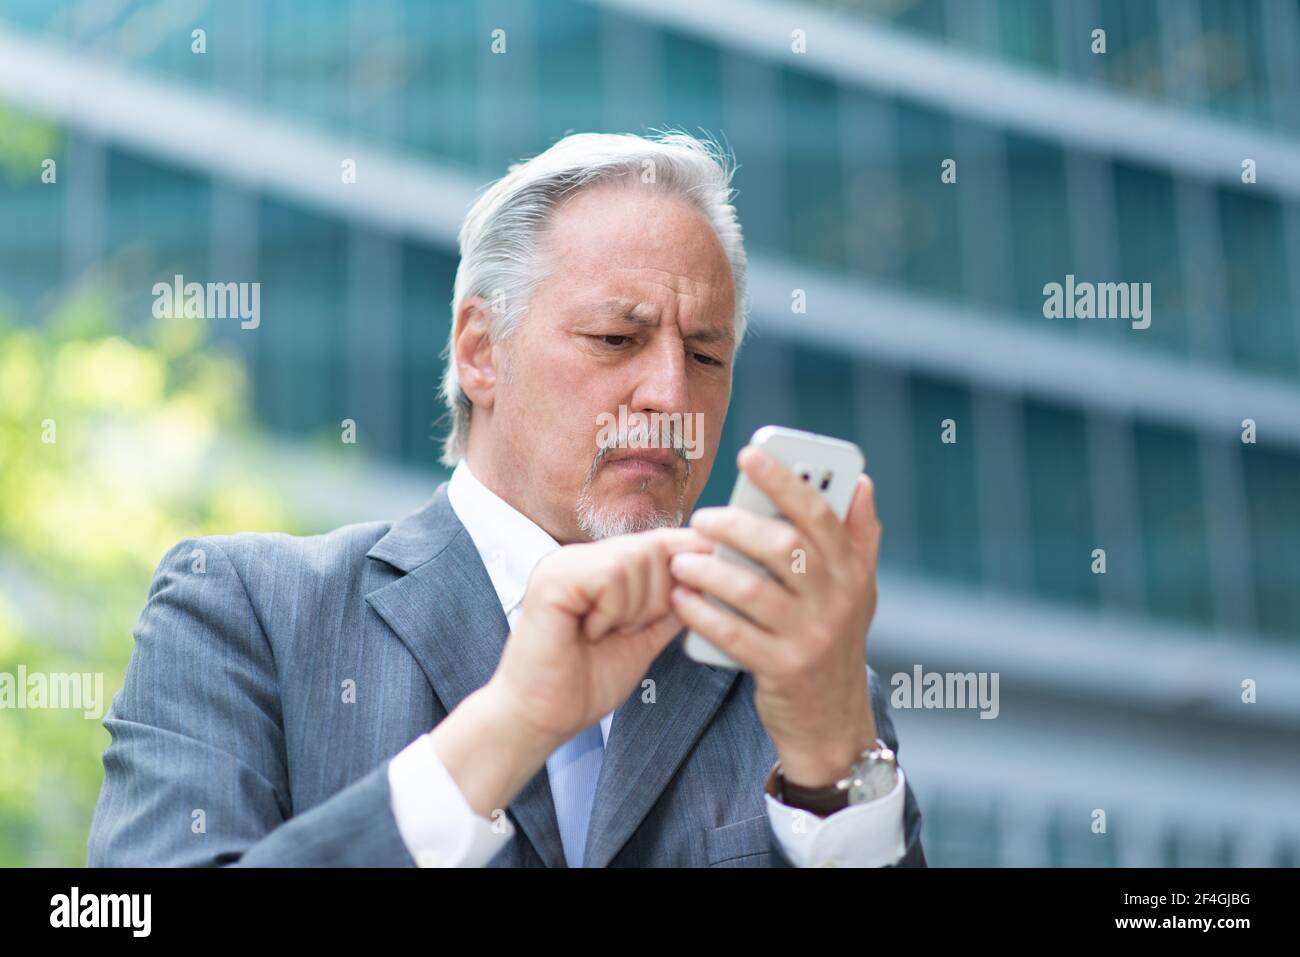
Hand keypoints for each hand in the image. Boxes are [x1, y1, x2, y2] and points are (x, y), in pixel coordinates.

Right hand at [488, 527, 713, 747]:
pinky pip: (610, 576)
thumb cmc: (585, 683)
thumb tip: (712, 581)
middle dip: (656, 597)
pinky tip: (589, 632)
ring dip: (633, 608)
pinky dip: (611, 611)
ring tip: (604, 633)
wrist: (541, 717)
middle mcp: (580, 557)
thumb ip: (671, 608)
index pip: (655, 542)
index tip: (717, 562)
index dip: (687, 551)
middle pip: (652, 548)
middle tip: (626, 630)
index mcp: (598, 567)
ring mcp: (563, 564)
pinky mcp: (552, 579)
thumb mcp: (644, 639)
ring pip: (634, 559)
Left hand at [668, 445, 881, 786]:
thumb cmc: (832, 641)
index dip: (784, 479)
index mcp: (853, 570)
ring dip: (710, 569)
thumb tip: (860, 481)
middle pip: (783, 547)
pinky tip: (682, 600)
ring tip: (681, 560)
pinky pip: (734, 633)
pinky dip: (703, 613)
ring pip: (753, 590)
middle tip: (702, 517)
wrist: (832, 721)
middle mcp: (838, 600)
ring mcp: (812, 636)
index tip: (750, 453)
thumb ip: (857, 536)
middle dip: (736, 525)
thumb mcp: (857, 590)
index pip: (820, 513)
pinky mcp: (784, 669)